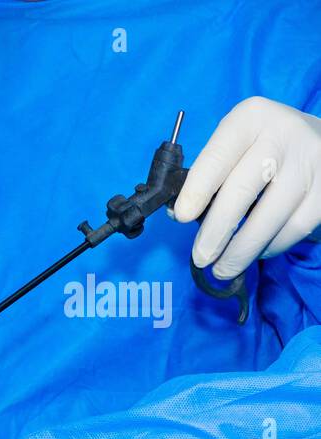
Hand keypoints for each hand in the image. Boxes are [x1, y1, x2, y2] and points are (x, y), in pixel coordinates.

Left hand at [174, 96, 320, 279]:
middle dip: (216, 231)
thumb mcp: (235, 146)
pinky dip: (272, 246)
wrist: (315, 140)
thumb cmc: (261, 148)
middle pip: (242, 190)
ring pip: (271, 216)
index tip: (182, 217)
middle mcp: (283, 134)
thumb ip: (209, 175)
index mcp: (250, 119)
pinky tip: (256, 251)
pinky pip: (295, 227)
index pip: (218, 156)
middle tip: (200, 258)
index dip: (198, 189)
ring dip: (242, 250)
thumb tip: (182, 215)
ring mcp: (311, 161)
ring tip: (223, 267)